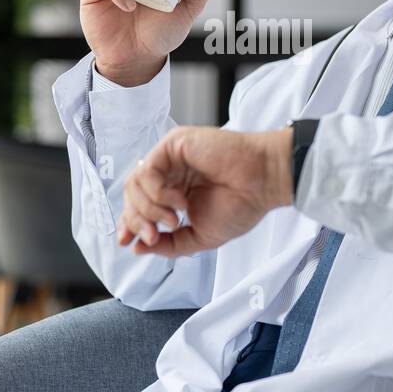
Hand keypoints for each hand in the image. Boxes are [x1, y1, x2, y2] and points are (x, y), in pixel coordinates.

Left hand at [117, 126, 293, 256]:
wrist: (263, 183)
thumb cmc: (242, 204)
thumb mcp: (199, 236)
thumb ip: (169, 244)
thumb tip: (138, 248)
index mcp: (175, 191)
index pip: (139, 205)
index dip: (130, 224)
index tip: (129, 242)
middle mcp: (170, 172)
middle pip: (132, 195)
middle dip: (137, 220)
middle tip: (153, 237)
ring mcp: (170, 157)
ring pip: (135, 184)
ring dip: (149, 209)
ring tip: (172, 220)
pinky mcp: (174, 144)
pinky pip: (148, 170)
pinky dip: (157, 192)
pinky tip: (179, 201)